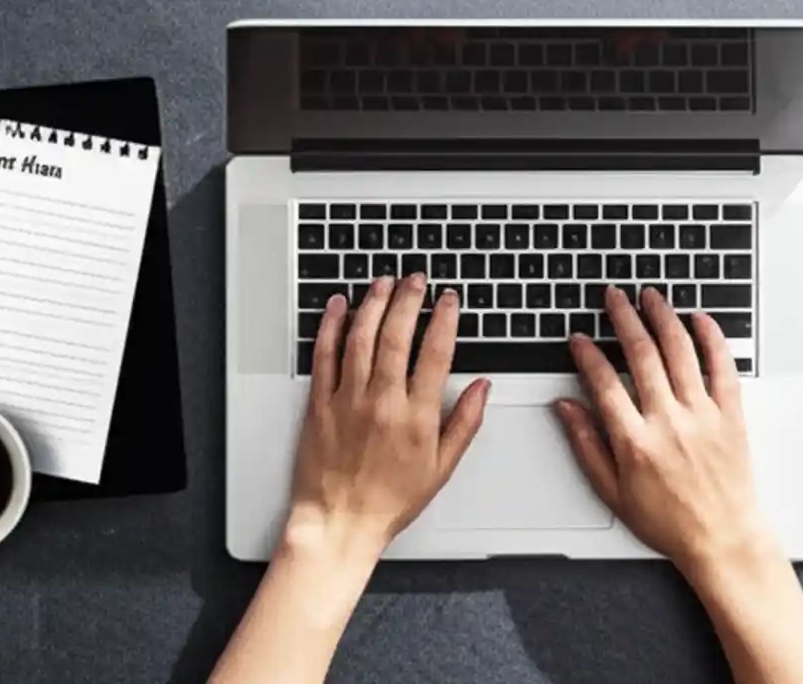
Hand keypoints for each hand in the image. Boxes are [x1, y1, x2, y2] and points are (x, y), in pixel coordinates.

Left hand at [287, 274, 491, 555]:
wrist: (339, 522)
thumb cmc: (389, 501)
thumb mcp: (442, 468)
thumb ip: (465, 423)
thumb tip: (482, 387)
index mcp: (417, 417)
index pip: (436, 353)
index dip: (444, 319)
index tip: (449, 300)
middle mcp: (382, 402)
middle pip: (396, 336)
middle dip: (408, 299)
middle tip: (415, 279)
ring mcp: (347, 400)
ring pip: (360, 337)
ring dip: (373, 304)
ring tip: (383, 283)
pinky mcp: (319, 404)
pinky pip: (324, 356)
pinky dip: (332, 326)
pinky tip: (340, 307)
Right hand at [555, 286, 772, 572]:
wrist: (722, 538)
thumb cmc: (667, 520)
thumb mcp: (611, 490)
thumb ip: (585, 443)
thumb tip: (565, 407)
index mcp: (634, 441)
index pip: (603, 382)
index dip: (587, 354)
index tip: (578, 338)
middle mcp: (668, 422)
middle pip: (641, 355)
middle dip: (623, 318)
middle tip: (613, 297)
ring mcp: (702, 416)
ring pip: (680, 352)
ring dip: (662, 318)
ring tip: (650, 297)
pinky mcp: (731, 416)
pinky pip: (722, 368)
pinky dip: (712, 340)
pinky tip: (700, 320)